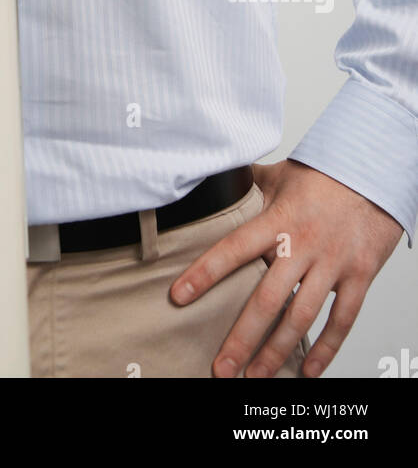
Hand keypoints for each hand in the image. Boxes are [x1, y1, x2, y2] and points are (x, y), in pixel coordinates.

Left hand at [169, 158, 403, 377]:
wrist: (373, 175)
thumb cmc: (322, 177)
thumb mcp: (278, 175)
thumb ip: (246, 185)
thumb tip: (211, 178)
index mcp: (278, 220)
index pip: (234, 248)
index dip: (205, 273)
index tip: (179, 297)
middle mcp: (302, 245)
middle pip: (267, 298)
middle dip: (242, 337)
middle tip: (221, 367)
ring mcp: (332, 263)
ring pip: (301, 316)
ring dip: (277, 352)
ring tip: (255, 377)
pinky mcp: (358, 276)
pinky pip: (342, 319)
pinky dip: (327, 349)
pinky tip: (308, 371)